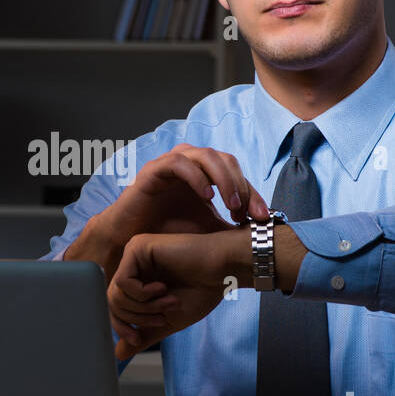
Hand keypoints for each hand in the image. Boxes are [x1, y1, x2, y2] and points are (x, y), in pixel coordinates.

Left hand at [107, 228, 249, 358]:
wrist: (223, 271)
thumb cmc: (201, 292)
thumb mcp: (167, 320)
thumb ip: (143, 333)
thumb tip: (118, 354)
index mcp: (138, 278)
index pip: (114, 307)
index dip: (122, 327)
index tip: (136, 339)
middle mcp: (132, 264)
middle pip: (112, 302)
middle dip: (138, 318)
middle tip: (162, 317)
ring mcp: (133, 254)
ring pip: (117, 294)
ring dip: (145, 307)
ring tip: (170, 302)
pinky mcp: (137, 247)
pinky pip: (123, 282)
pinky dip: (143, 294)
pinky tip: (163, 288)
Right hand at [108, 144, 269, 238]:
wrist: (131, 240)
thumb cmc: (168, 232)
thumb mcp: (207, 229)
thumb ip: (230, 225)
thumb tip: (263, 233)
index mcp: (205, 173)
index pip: (237, 174)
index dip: (252, 194)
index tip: (261, 218)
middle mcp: (191, 163)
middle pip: (226, 160)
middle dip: (241, 186)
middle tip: (246, 212)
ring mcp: (172, 163)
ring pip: (206, 155)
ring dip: (224, 179)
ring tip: (231, 205)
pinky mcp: (154, 169)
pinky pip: (179, 163)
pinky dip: (196, 177)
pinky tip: (206, 197)